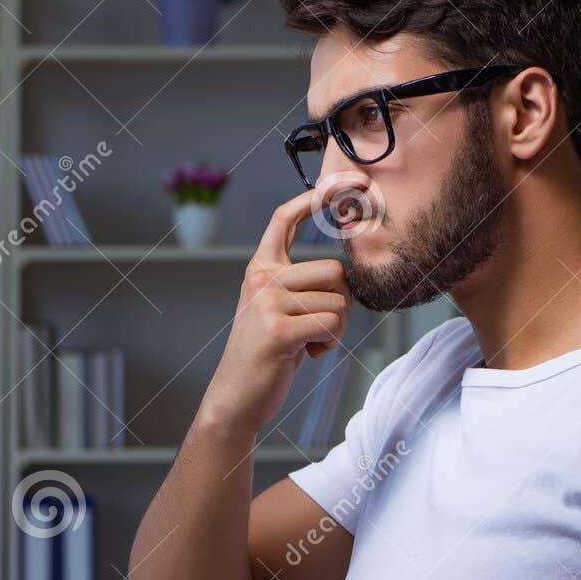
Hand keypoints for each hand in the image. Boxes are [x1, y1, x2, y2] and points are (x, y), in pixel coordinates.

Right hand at [196, 191, 350, 438]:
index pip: (284, 220)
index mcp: (260, 269)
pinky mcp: (278, 330)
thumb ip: (300, 284)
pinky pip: (332, 324)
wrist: (236, 397)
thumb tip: (344, 271)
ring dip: (335, 329)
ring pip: (339, 302)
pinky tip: (307, 354)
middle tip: (317, 327)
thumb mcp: (278, 309)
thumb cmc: (267, 354)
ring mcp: (267, 303)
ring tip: (308, 342)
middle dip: (340, 303)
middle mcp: (261, 279)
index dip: (313, 197)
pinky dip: (329, 343)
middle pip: (334, 271)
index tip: (343, 182)